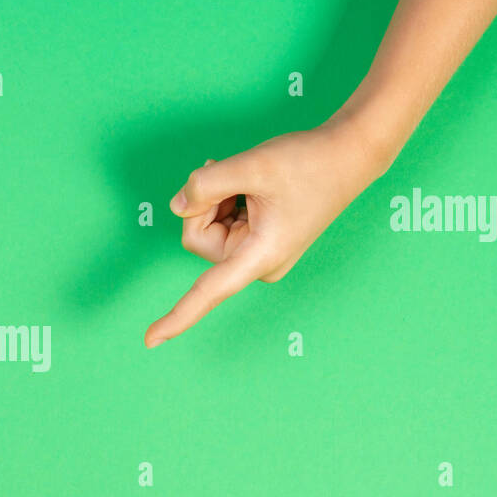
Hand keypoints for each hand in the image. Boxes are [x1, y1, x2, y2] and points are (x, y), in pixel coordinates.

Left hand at [144, 122, 382, 346]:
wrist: (348, 155)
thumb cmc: (307, 162)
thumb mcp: (252, 165)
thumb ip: (205, 185)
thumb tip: (176, 206)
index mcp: (260, 256)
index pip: (209, 292)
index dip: (177, 316)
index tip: (149, 341)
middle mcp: (256, 264)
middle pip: (197, 238)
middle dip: (203, 204)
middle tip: (231, 176)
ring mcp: (256, 255)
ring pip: (206, 228)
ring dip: (215, 198)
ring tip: (247, 180)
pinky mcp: (256, 243)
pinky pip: (220, 223)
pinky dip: (225, 199)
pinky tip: (248, 186)